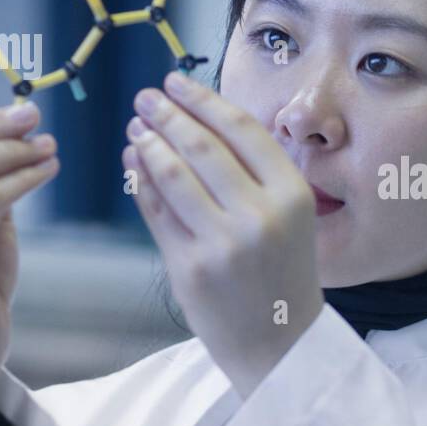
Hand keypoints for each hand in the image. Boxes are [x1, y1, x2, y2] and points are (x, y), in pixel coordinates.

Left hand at [124, 71, 323, 399]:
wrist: (281, 344)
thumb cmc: (283, 272)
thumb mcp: (290, 216)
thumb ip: (255, 171)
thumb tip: (198, 118)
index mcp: (293, 194)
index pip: (241, 129)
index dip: (203, 99)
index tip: (176, 81)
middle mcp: (261, 216)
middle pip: (202, 147)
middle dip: (167, 115)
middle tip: (146, 97)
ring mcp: (223, 244)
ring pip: (172, 176)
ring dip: (147, 143)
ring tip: (136, 127)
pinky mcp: (190, 269)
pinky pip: (156, 213)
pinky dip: (140, 182)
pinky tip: (133, 163)